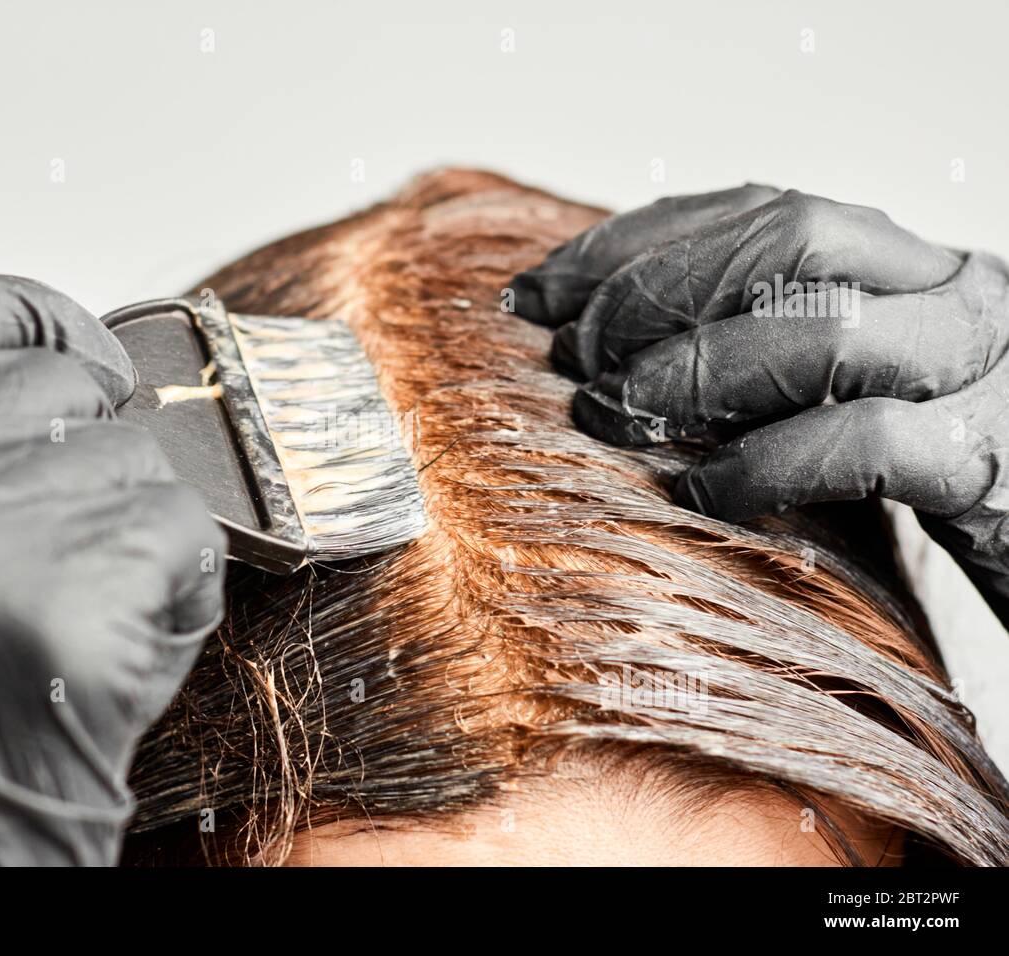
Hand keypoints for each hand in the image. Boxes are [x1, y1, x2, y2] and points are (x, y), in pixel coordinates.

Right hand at [0, 225, 225, 863]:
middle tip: (72, 549)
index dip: (22, 318)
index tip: (77, 350)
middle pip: (61, 391)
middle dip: (90, 463)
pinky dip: (175, 592)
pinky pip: (185, 535)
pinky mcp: (75, 594)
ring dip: (131, 542)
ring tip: (74, 626)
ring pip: (133, 464)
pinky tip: (116, 653)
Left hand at [511, 187, 1008, 625]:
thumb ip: (764, 353)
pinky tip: (700, 492)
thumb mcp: (848, 390)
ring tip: (615, 417)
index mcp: (905, 264)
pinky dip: (764, 464)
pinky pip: (867, 443)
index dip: (632, 243)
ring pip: (826, 331)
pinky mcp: (994, 464)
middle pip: (790, 240)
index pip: (755, 211)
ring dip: (694, 373)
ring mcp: (983, 371)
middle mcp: (952, 291)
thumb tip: (606, 354)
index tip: (535, 293)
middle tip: (575, 361)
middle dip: (657, 294)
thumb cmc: (929, 470)